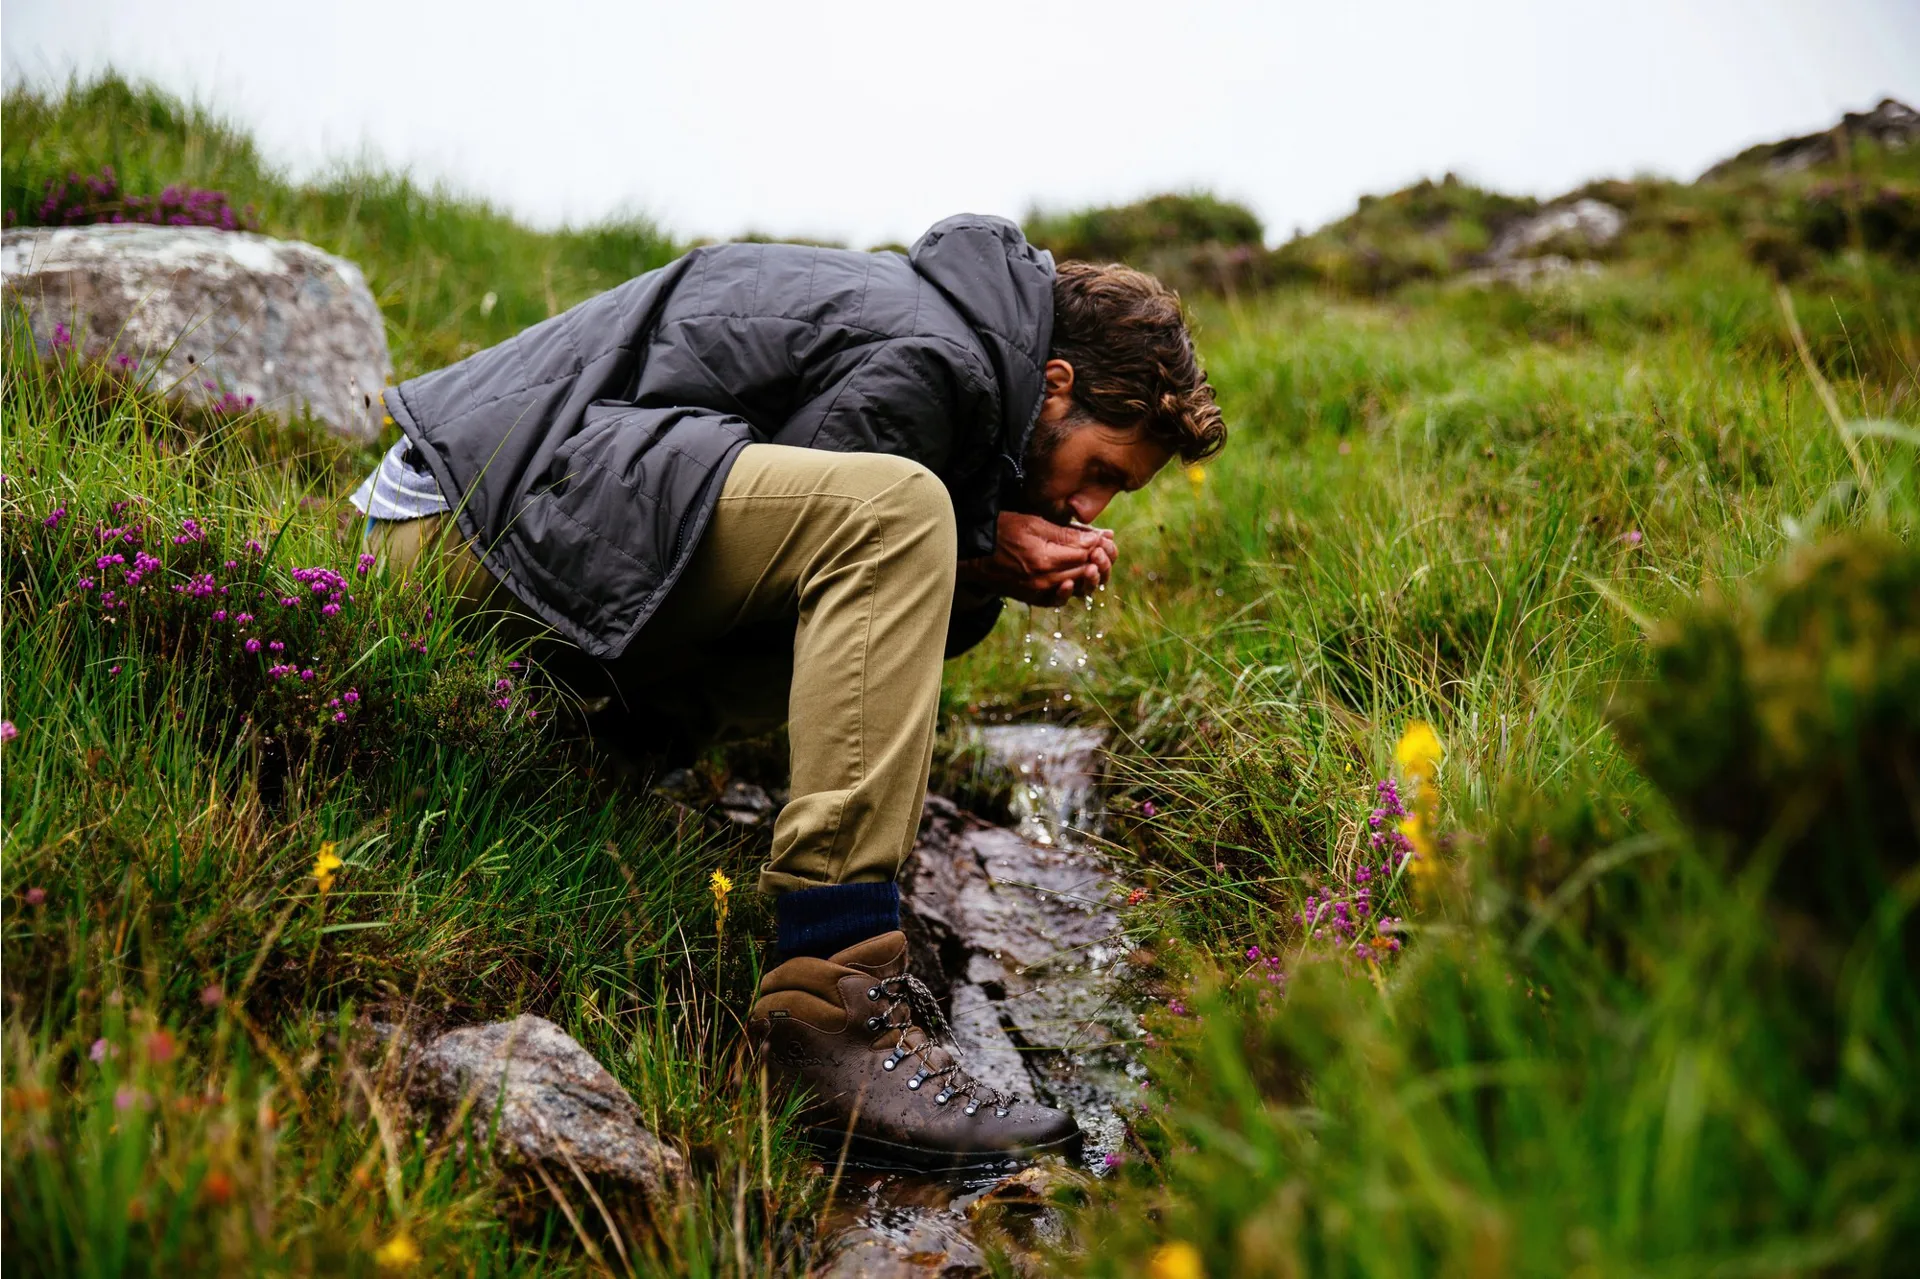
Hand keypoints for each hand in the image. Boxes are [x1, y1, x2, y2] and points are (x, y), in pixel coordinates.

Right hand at [957, 511, 1115, 606]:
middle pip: (1085, 572)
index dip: (1100, 546)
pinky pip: (1058, 600)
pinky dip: (1070, 589)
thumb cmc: (1000, 530)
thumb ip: (1067, 533)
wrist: (970, 552)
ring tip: (1091, 560)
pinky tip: (1073, 578)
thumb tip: (1099, 538)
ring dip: (1089, 575)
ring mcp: (1037, 592)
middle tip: (1103, 547)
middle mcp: (1043, 580)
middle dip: (1099, 559)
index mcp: (1044, 559)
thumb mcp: (1034, 523)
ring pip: (1076, 588)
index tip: (1106, 537)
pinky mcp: (1031, 598)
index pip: (1086, 555)